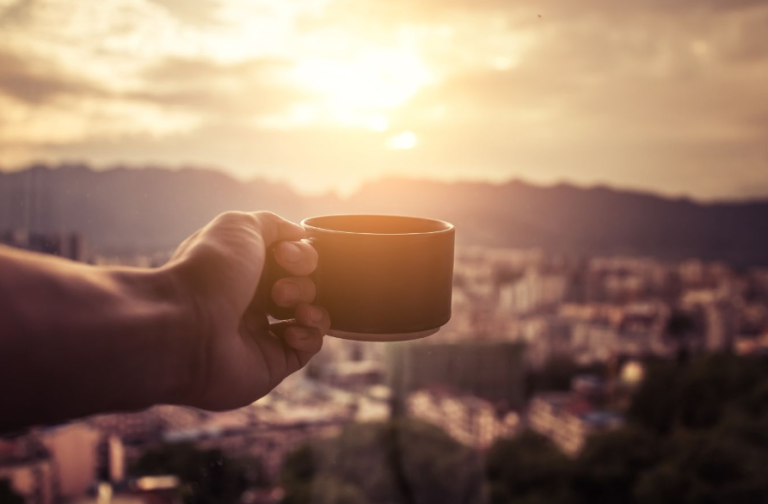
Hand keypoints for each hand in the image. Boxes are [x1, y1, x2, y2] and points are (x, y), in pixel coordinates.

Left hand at [167, 211, 329, 409]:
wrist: (181, 329)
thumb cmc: (208, 272)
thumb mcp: (239, 226)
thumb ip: (273, 223)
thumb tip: (300, 233)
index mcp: (242, 270)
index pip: (290, 260)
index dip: (299, 254)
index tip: (284, 254)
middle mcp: (250, 301)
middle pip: (303, 285)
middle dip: (302, 281)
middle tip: (278, 289)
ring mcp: (261, 334)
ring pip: (309, 315)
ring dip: (310, 305)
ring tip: (290, 307)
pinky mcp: (272, 364)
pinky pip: (308, 347)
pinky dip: (310, 334)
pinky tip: (290, 330)